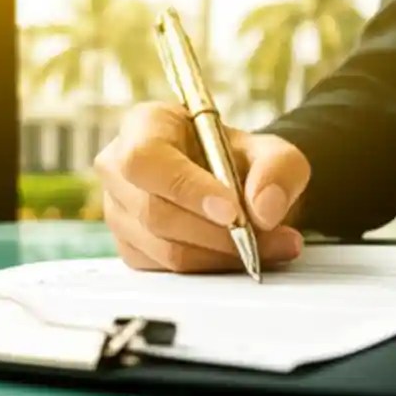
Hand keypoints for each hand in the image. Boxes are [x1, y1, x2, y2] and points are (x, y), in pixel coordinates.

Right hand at [95, 102, 309, 272]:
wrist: (228, 181)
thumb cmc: (235, 157)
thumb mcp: (270, 150)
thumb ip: (277, 169)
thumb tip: (265, 210)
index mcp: (144, 126)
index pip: (146, 159)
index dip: (186, 188)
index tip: (232, 211)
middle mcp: (119, 168)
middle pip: (156, 212)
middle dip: (217, 232)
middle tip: (266, 235)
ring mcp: (118, 212)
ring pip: (165, 248)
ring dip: (222, 255)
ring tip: (270, 246)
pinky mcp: (131, 248)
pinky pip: (168, 270)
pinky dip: (212, 267)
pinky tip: (241, 255)